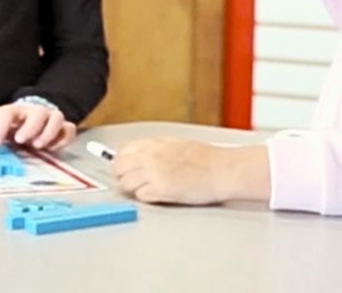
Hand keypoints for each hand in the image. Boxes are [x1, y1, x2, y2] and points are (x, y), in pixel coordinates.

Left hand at [0, 104, 76, 150]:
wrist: (29, 113)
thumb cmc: (9, 121)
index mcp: (14, 111)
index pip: (8, 114)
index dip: (1, 127)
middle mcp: (33, 112)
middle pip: (37, 113)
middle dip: (30, 127)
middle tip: (20, 140)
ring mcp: (50, 118)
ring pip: (56, 118)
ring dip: (49, 132)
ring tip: (39, 145)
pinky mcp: (62, 127)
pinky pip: (69, 129)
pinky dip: (63, 138)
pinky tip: (54, 148)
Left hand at [111, 138, 270, 205]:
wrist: (223, 170)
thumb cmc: (207, 159)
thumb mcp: (176, 144)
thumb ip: (155, 150)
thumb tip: (138, 157)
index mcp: (154, 144)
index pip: (123, 152)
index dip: (124, 162)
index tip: (127, 169)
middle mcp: (151, 156)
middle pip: (119, 168)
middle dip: (124, 176)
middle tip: (134, 181)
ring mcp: (154, 173)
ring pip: (126, 184)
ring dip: (134, 188)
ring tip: (149, 189)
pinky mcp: (161, 190)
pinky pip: (141, 196)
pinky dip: (146, 198)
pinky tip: (158, 195)